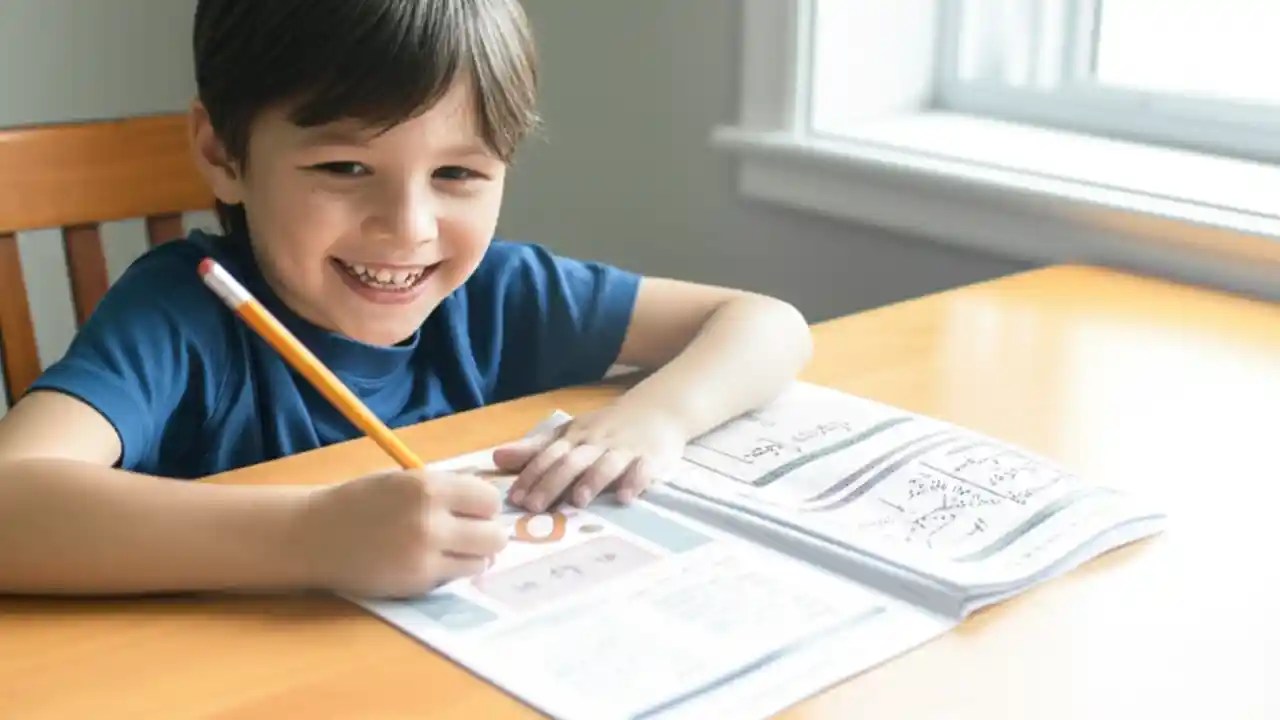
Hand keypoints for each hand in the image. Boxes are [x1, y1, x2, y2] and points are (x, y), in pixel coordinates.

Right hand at [292, 469, 506, 597]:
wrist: (316, 535)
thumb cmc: (362, 502)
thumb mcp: (405, 481)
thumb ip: (446, 489)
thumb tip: (490, 503)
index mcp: (428, 487)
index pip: (489, 499)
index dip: (484, 505)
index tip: (473, 508)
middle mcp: (431, 521)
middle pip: (494, 535)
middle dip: (486, 532)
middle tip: (469, 531)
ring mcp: (425, 557)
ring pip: (482, 561)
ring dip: (473, 555)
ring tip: (451, 548)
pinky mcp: (417, 583)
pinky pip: (456, 578)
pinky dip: (452, 571)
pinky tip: (432, 561)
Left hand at [494, 407, 685, 511]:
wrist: (658, 408)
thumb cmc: (606, 427)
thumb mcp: (570, 433)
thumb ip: (536, 449)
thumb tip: (496, 458)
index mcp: (575, 438)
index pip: (549, 456)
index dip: (531, 476)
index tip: (514, 498)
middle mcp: (596, 443)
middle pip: (572, 462)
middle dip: (552, 483)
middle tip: (535, 507)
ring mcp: (625, 449)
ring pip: (606, 464)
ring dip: (592, 481)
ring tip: (578, 501)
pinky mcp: (651, 457)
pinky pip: (642, 469)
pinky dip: (634, 482)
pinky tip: (625, 497)